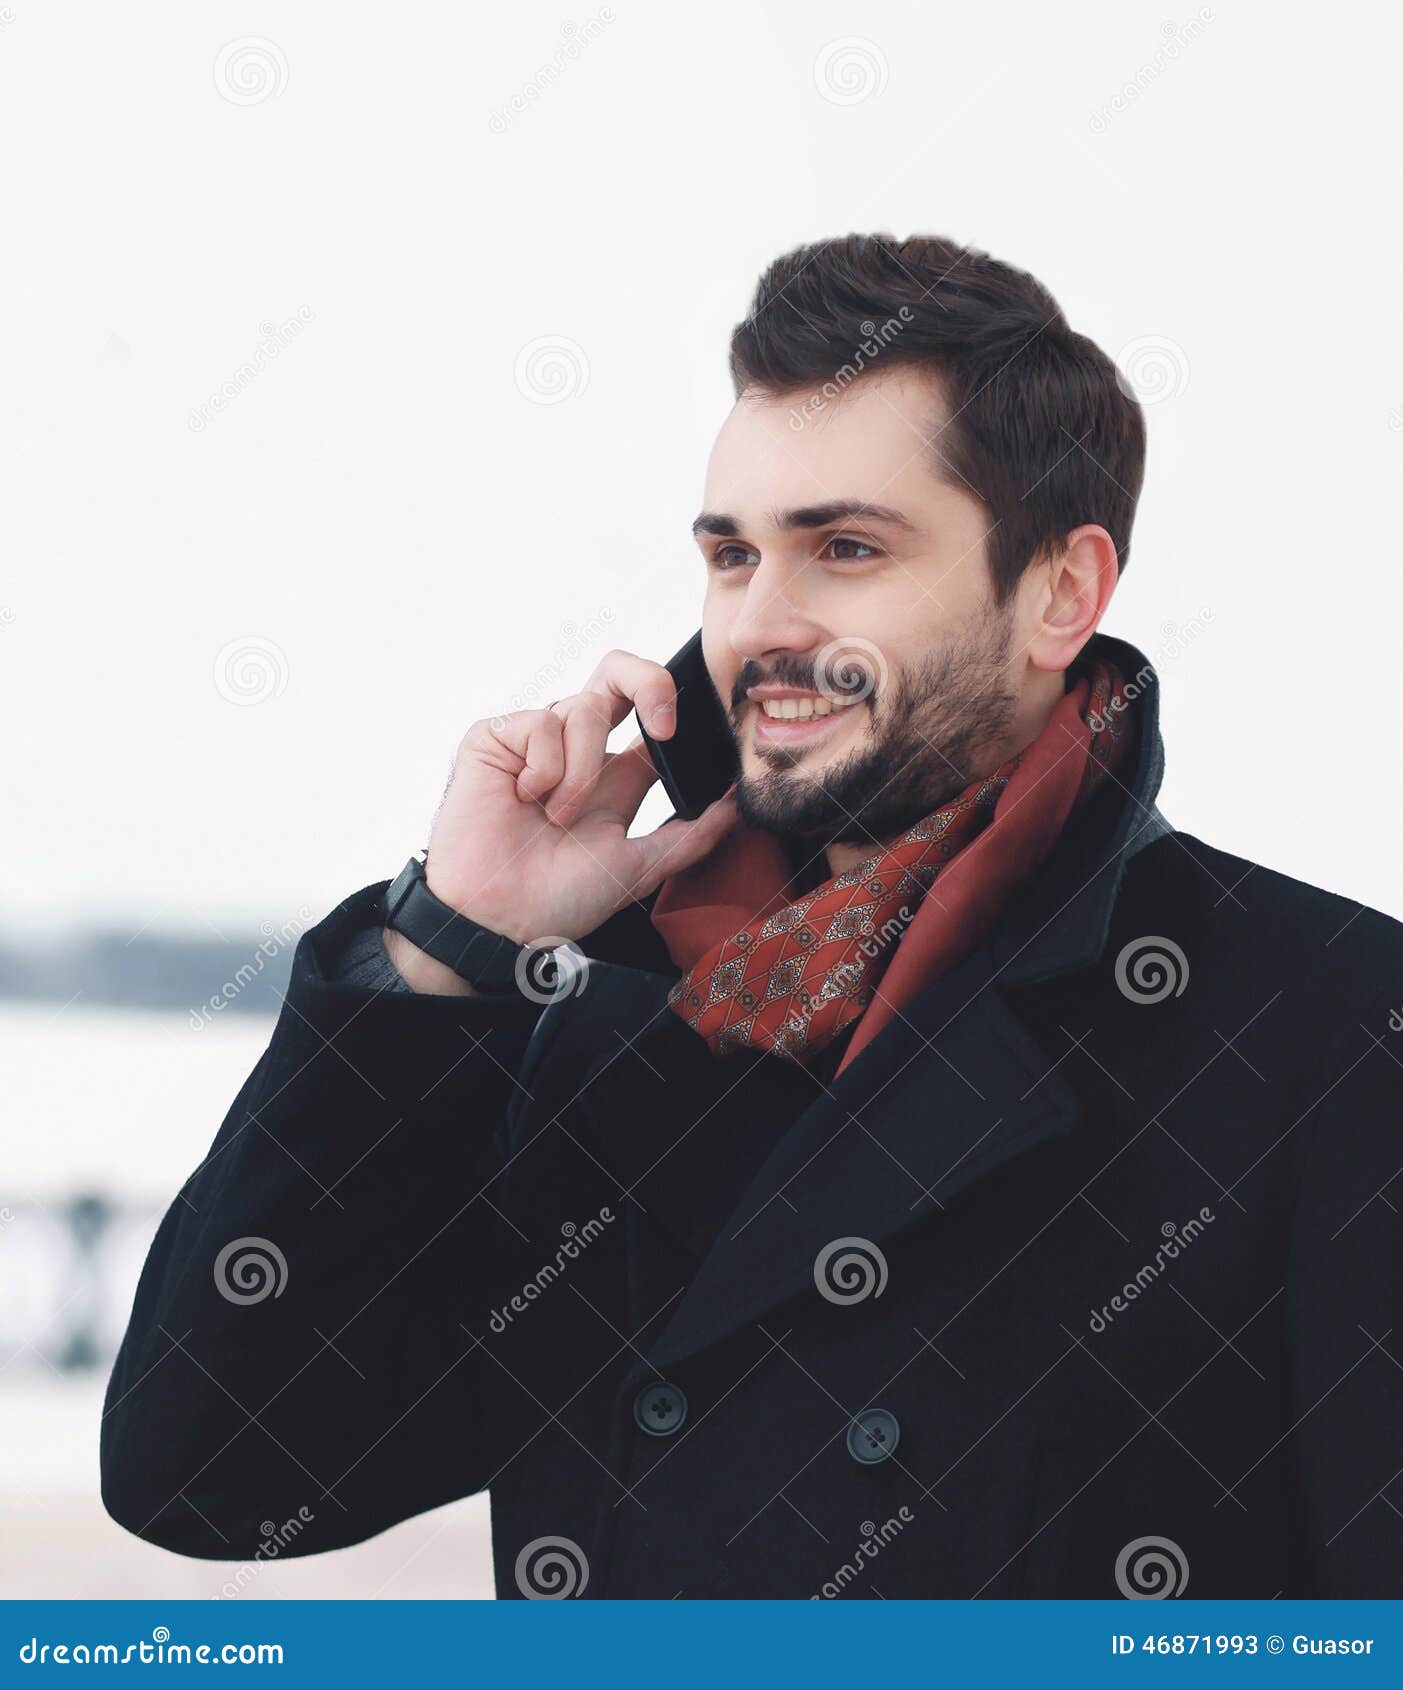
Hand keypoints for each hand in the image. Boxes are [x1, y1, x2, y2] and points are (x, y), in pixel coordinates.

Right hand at [387, 649, 739, 991]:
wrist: (496, 919)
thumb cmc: (556, 900)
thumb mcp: (639, 868)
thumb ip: (690, 837)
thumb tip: (736, 807)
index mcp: (614, 776)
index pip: (651, 715)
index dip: (674, 708)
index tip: (684, 737)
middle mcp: (577, 750)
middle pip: (619, 675)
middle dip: (651, 682)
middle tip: (663, 728)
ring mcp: (536, 742)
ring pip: (586, 708)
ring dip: (582, 771)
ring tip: (556, 816)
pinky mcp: (496, 738)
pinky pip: (542, 723)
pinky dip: (544, 767)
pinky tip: (524, 798)